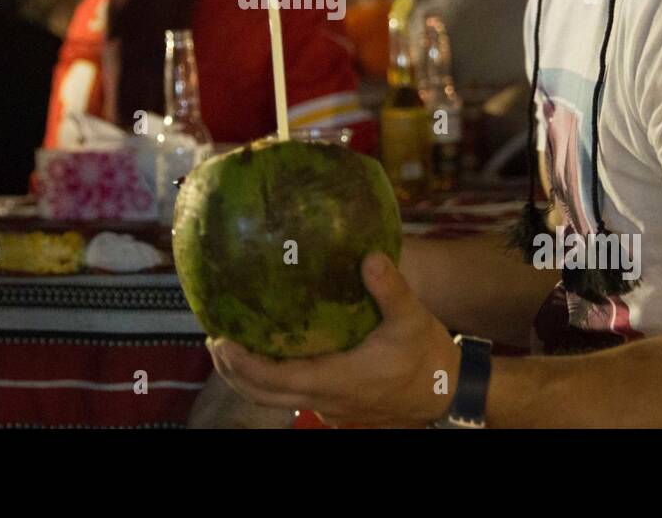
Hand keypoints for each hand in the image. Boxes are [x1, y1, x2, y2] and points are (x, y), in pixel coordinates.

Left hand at [206, 251, 461, 427]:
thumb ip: (390, 288)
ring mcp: (330, 407)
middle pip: (263, 395)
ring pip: (275, 400)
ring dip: (248, 377)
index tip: (220, 339)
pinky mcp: (337, 407)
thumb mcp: (412, 318)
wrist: (448, 395)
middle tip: (213, 338)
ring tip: (230, 346)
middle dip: (232, 370)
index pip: (276, 378)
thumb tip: (369, 255)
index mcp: (337, 379)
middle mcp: (326, 399)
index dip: (244, 363)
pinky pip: (293, 397)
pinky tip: (272, 353)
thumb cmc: (427, 357)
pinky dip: (271, 380)